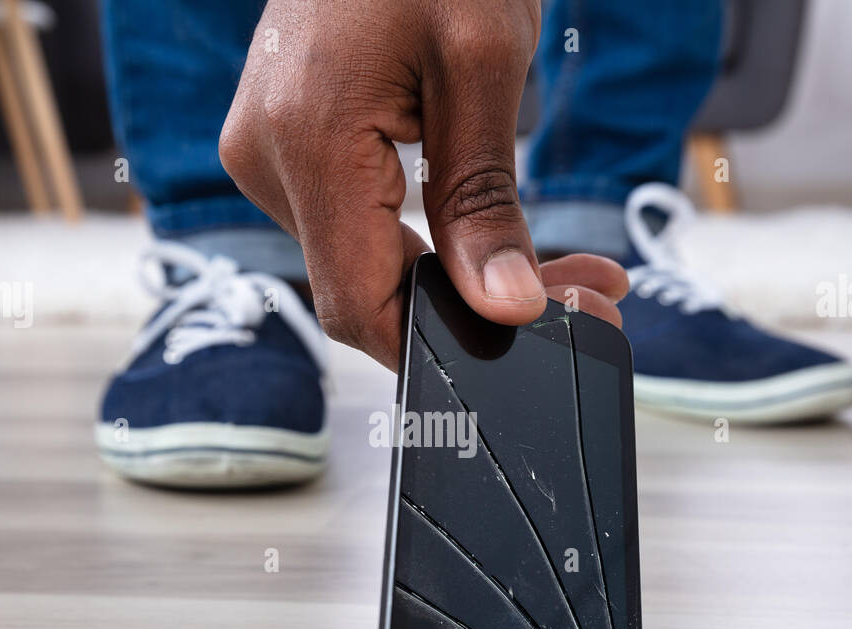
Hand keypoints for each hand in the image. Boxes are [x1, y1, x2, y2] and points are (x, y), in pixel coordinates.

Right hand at [220, 0, 627, 368]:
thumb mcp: (483, 62)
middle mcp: (266, 158)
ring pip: (365, 262)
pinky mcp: (286, 144)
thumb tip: (505, 305)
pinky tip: (485, 236)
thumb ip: (484, 198)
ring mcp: (268, 152)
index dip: (445, 343)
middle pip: (368, 290)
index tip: (539, 339)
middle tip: (586, 295)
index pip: (360, 305)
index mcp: (305, 139)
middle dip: (476, 308)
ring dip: (459, 277)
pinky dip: (425, 241)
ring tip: (560, 264)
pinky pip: (353, 224)